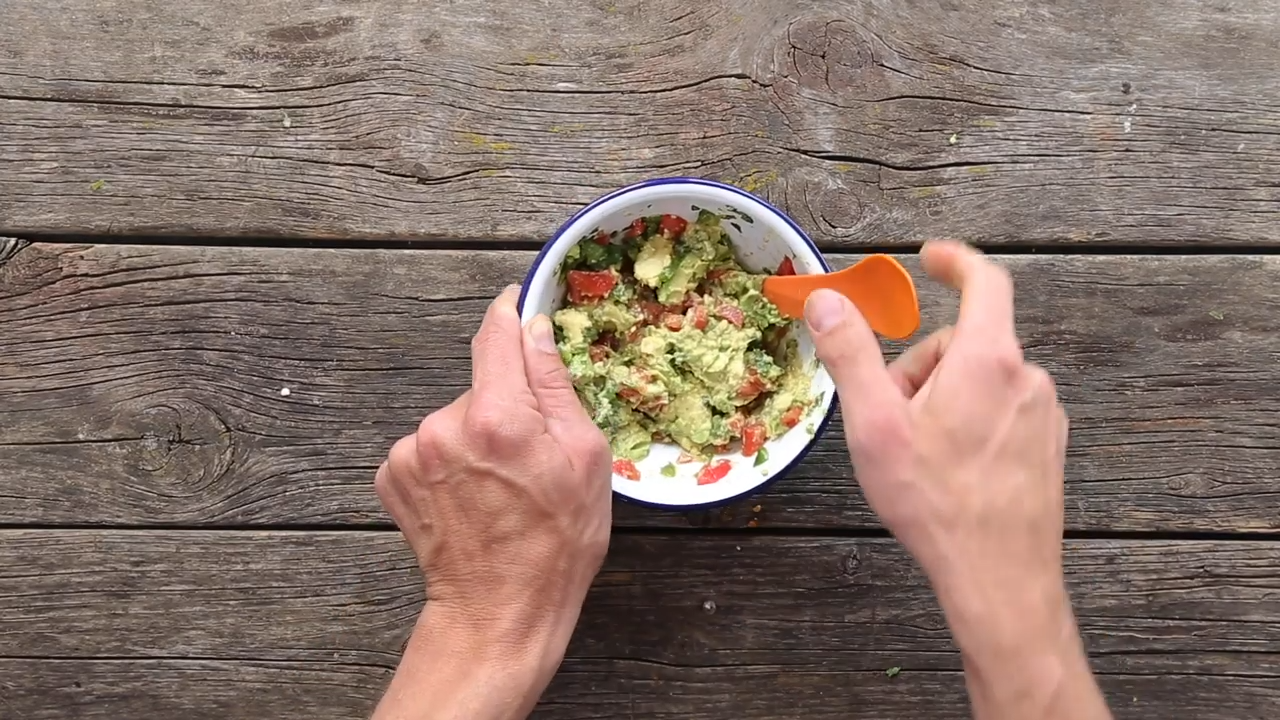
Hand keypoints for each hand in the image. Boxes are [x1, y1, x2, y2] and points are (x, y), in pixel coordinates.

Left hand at [373, 286, 611, 719]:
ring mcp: (411, 452)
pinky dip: (448, 462)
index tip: (520, 305)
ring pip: (454, 418)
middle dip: (505, 406)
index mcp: (498, 416)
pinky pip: (427, 447)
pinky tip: (470, 498)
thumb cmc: (556, 543)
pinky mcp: (392, 476)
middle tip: (532, 454)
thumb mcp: (585, 458)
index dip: (511, 313)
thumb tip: (536, 328)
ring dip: (475, 437)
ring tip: (500, 486)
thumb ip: (555, 385)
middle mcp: (444, 425)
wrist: (498, 611)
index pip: (496, 333)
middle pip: (481, 385)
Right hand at [805, 242, 1109, 718]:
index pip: (985, 282)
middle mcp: (1027, 378)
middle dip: (922, 366)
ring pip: (982, 382)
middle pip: (967, 343)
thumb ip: (850, 354)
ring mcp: (1044, 416)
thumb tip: (825, 301)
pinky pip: (1001, 413)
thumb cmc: (935, 501)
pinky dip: (969, 424)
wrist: (999, 577)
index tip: (931, 257)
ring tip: (917, 453)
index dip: (955, 262)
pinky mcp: (1047, 449)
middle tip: (888, 416)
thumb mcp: (875, 423)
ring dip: (944, 399)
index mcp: (989, 359)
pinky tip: (948, 472)